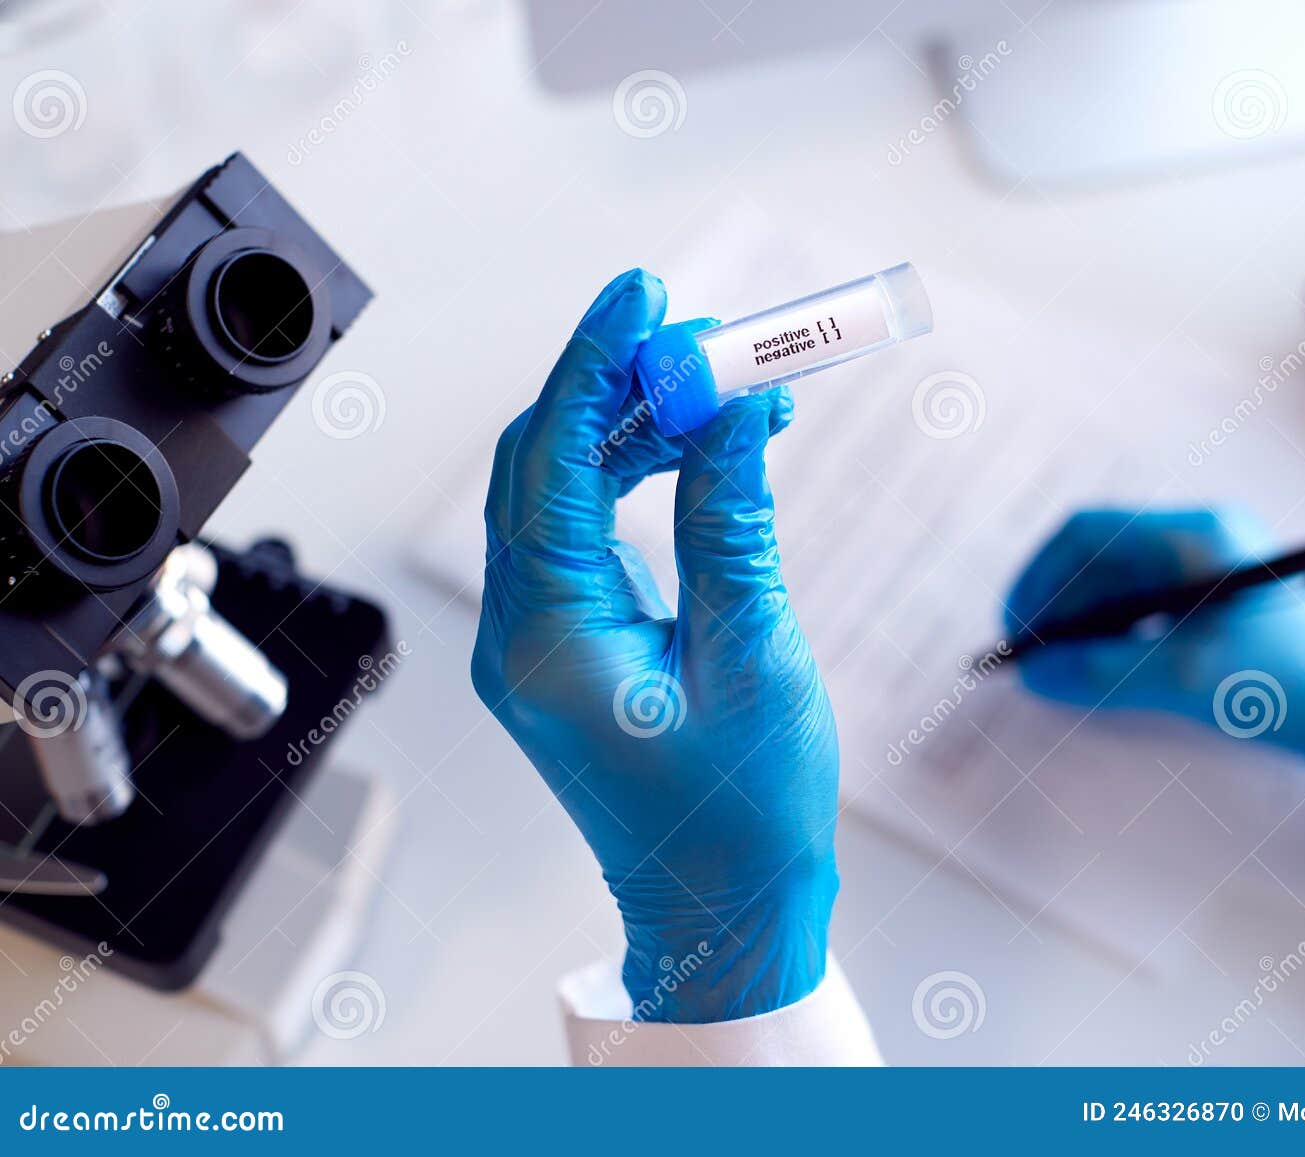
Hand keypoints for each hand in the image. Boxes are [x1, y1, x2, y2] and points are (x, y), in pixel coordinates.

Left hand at [472, 270, 838, 1022]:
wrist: (724, 911)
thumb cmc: (742, 816)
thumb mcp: (754, 653)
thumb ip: (734, 520)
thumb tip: (733, 405)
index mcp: (548, 638)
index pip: (551, 459)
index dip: (597, 363)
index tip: (646, 295)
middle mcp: (520, 632)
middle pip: (545, 462)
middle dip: (619, 385)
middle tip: (704, 338)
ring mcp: (536, 639)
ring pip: (566, 490)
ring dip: (640, 430)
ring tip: (732, 392)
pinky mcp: (569, 643)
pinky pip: (589, 533)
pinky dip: (642, 481)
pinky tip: (706, 453)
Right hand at [1003, 508, 1304, 781]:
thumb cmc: (1287, 681)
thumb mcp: (1182, 676)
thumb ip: (1100, 672)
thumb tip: (1035, 672)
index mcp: (1193, 534)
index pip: (1086, 533)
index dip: (1039, 578)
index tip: (1018, 629)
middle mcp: (1199, 539)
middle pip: (1098, 557)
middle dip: (1056, 605)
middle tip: (1031, 659)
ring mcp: (1210, 569)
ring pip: (1118, 585)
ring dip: (1082, 625)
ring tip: (1062, 672)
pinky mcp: (1220, 604)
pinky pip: (1144, 609)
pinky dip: (1113, 637)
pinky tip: (1105, 673)